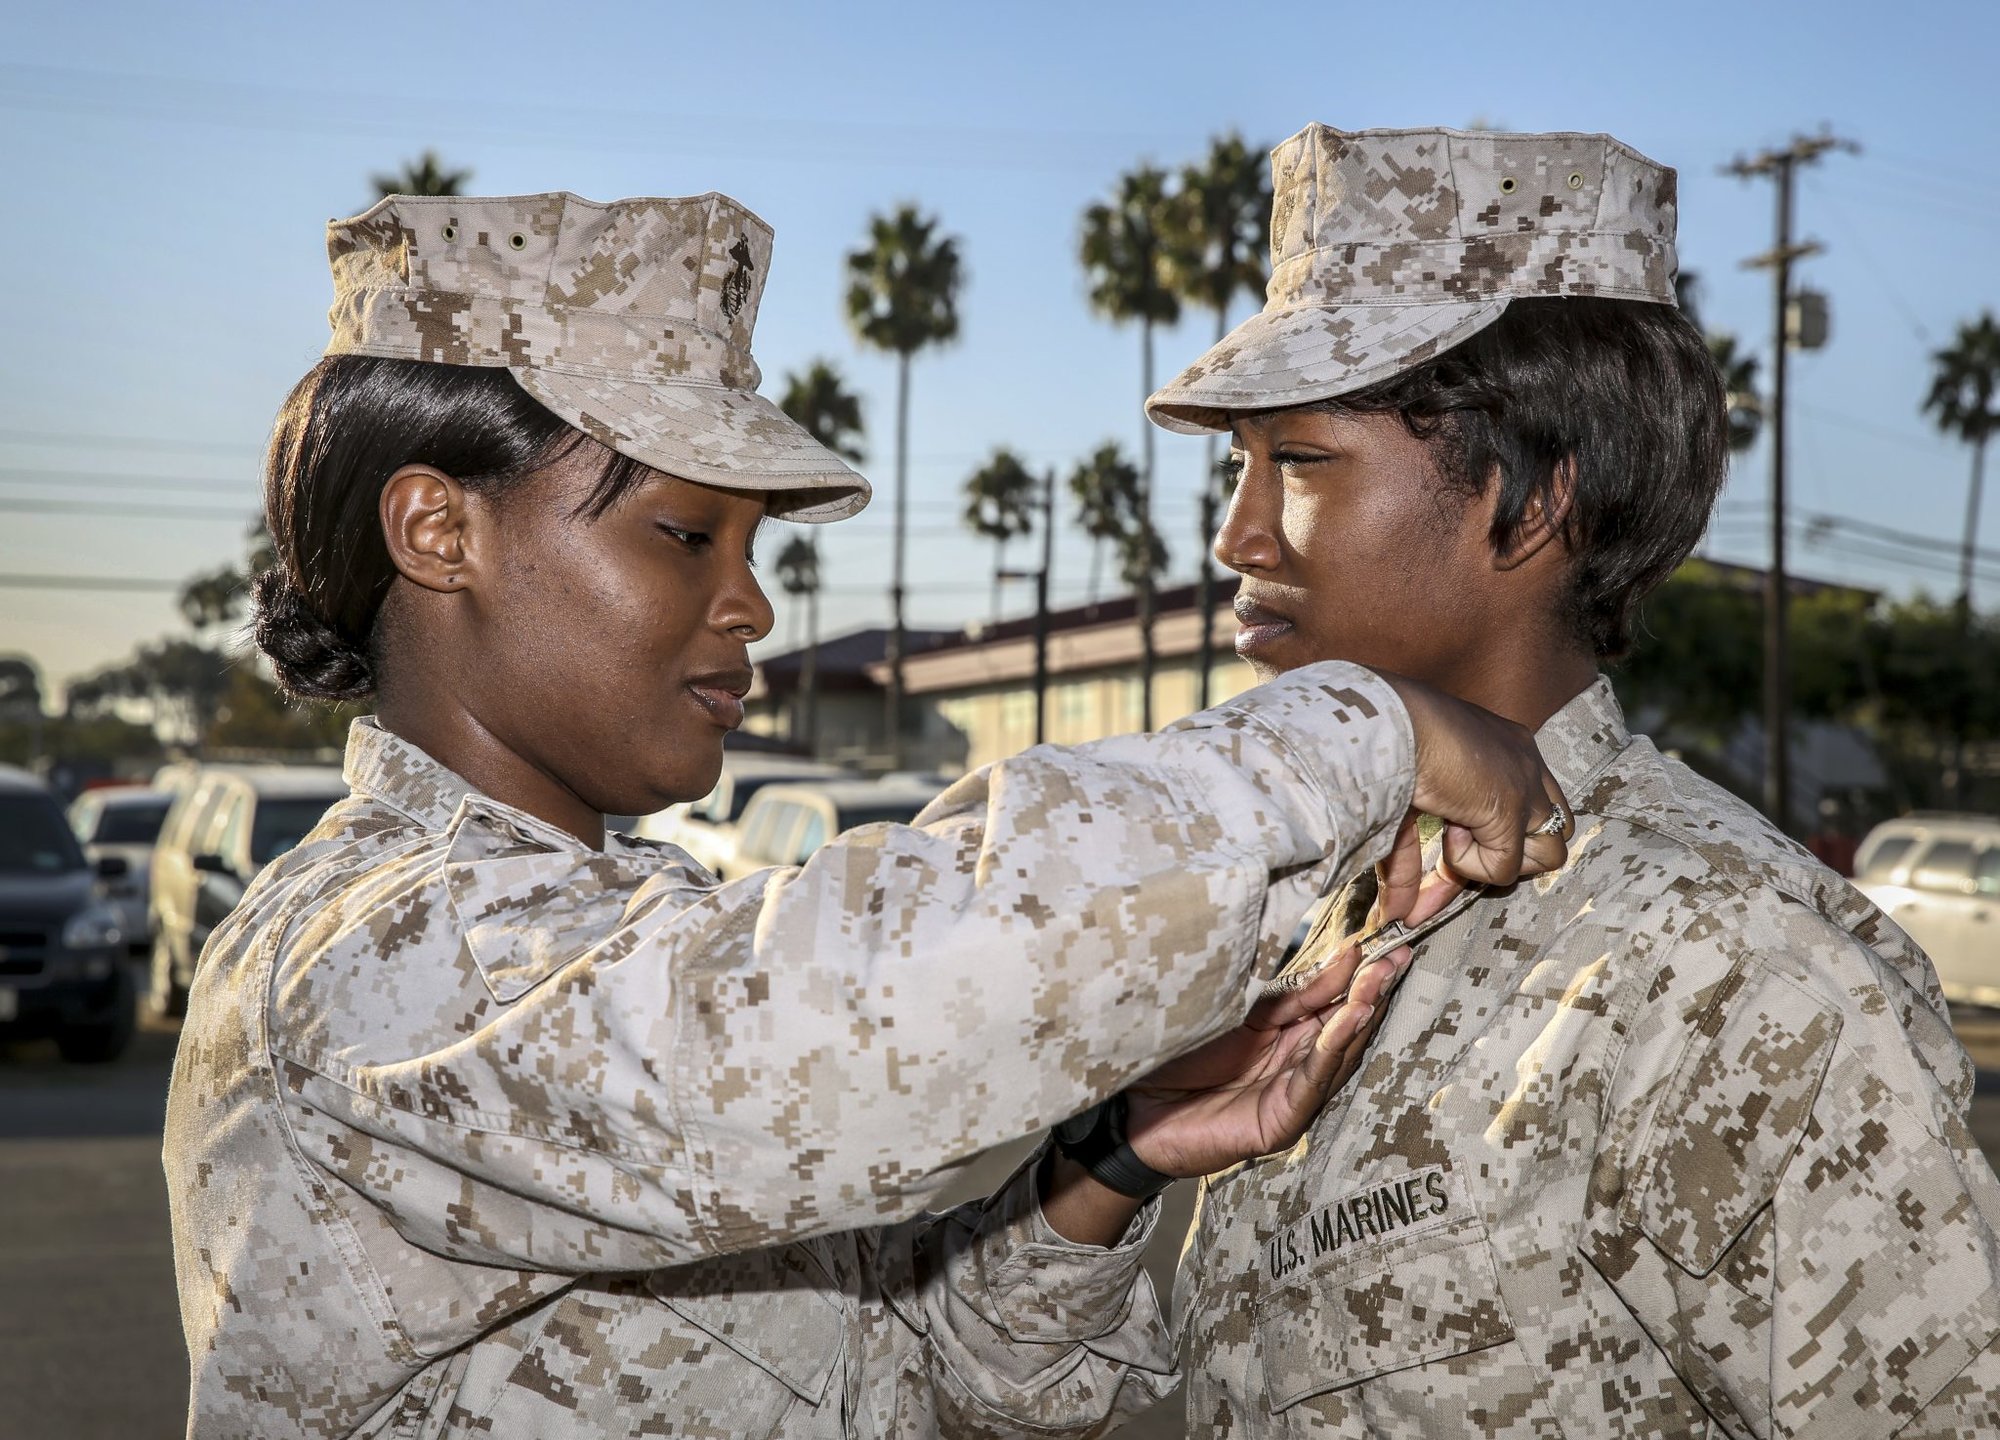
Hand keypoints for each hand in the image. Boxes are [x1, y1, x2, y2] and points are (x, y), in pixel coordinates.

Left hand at [1118, 894, 1442, 1178]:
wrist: (1128, 1114)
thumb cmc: (1169, 1060)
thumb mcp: (1226, 1013)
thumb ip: (1272, 995)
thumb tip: (1316, 955)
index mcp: (1278, 1035)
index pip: (1325, 1001)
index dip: (1352, 974)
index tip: (1379, 940)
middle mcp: (1291, 1065)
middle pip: (1342, 1026)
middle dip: (1370, 990)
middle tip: (1397, 953)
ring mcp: (1288, 1097)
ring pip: (1335, 1053)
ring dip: (1359, 1016)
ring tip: (1378, 981)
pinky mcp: (1278, 1124)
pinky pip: (1310, 1084)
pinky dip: (1329, 1054)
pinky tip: (1346, 1022)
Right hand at [1376, 672, 1571, 915]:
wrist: (1391, 721)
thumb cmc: (1388, 745)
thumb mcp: (1406, 803)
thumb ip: (1410, 856)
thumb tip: (1398, 916)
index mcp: (1503, 744)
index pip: (1527, 801)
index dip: (1497, 834)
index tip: (1453, 845)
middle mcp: (1525, 761)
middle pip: (1555, 825)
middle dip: (1516, 849)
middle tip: (1464, 842)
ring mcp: (1526, 786)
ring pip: (1551, 852)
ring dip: (1503, 860)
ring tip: (1459, 837)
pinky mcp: (1512, 811)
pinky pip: (1505, 869)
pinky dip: (1471, 865)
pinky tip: (1448, 831)